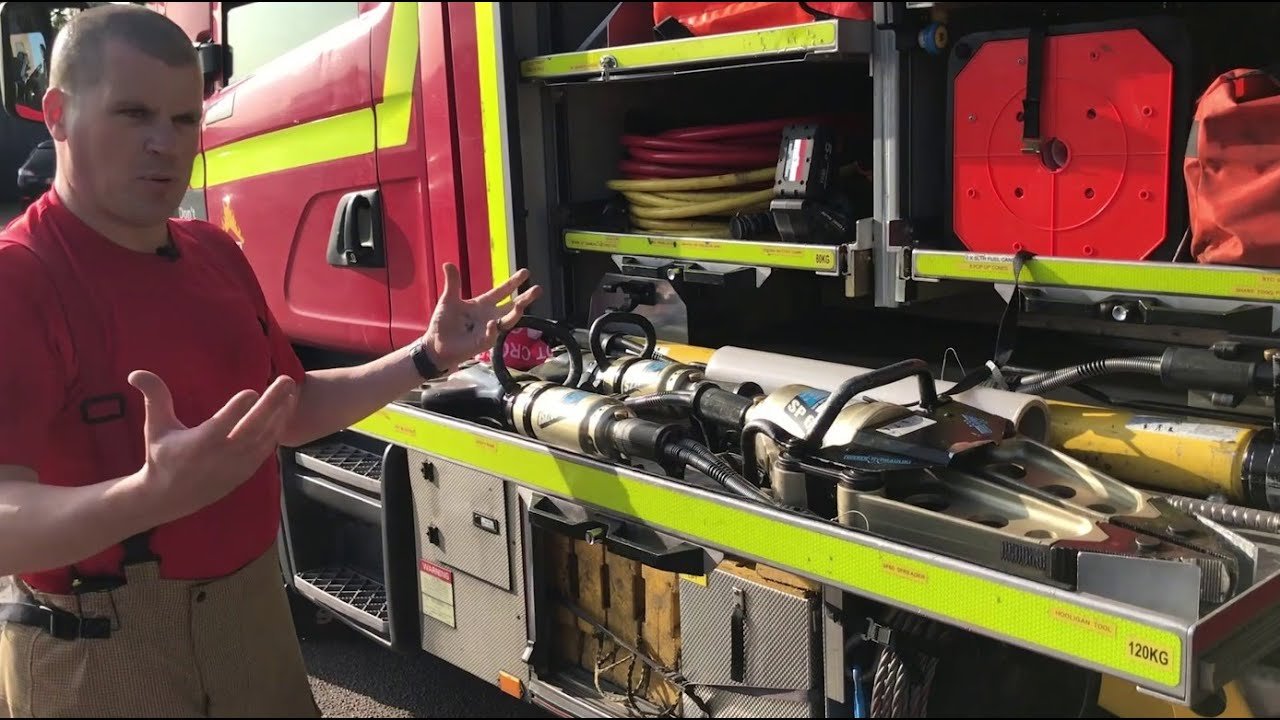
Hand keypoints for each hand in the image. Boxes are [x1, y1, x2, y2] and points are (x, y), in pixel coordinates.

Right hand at [128, 370, 298, 524]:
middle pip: (253, 427)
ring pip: (266, 438)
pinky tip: (285, 412)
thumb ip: (155, 397)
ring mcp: (238, 466)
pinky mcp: (247, 472)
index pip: (222, 425)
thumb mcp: (156, 427)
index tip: (252, 391)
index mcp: (199, 444)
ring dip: (281, 414)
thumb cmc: (162, 457)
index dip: (237, 409)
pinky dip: (278, 430)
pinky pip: (268, 449)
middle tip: (287, 381)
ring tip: (290, 392)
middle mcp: (222, 456)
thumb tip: (136, 372)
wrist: (169, 498)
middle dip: (273, 403)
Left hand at [423, 262, 541, 368]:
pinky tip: (493, 323)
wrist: (435, 344)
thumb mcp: (448, 300)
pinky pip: (491, 336)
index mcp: (483, 304)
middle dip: (525, 298)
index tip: (526, 273)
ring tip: (523, 305)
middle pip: (512, 306)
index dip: (513, 282)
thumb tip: (448, 264)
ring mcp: (488, 330)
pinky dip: (492, 330)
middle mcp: (490, 316)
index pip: (502, 291)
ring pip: (508, 321)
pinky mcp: (482, 343)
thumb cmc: (443, 323)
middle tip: (538, 289)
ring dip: (516, 313)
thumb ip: (453, 283)